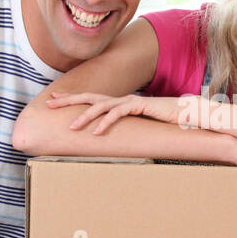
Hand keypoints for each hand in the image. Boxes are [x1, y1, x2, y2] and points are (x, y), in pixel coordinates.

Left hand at [47, 91, 186, 133]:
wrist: (186, 112)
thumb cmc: (162, 121)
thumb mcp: (138, 126)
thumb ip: (125, 129)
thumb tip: (110, 139)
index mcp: (118, 103)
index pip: (90, 99)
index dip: (72, 98)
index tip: (54, 100)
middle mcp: (121, 99)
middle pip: (89, 97)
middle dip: (69, 100)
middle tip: (50, 104)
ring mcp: (130, 101)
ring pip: (101, 106)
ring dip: (85, 117)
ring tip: (71, 128)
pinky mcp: (140, 106)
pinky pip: (119, 114)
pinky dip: (106, 123)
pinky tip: (97, 133)